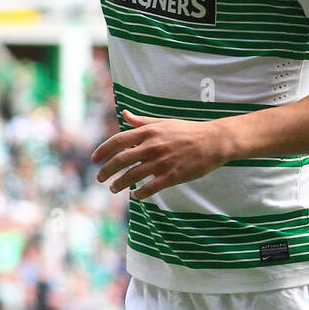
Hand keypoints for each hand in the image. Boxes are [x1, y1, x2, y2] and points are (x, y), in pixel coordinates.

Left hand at [92, 110, 233, 199]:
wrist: (214, 141)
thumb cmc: (187, 131)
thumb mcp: (163, 122)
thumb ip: (142, 121)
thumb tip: (124, 114)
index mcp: (148, 132)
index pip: (118, 141)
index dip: (103, 151)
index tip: (94, 159)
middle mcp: (152, 146)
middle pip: (121, 160)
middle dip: (106, 171)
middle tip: (100, 178)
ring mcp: (162, 162)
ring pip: (132, 176)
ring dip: (119, 184)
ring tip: (114, 188)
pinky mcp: (172, 176)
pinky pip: (150, 188)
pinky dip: (139, 194)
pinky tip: (135, 196)